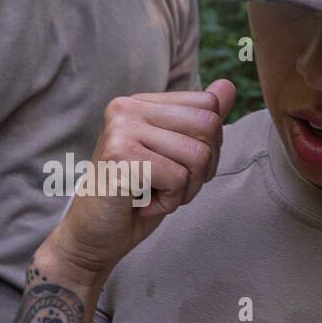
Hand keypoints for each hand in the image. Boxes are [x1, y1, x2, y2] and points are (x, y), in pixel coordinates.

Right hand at [45, 79, 235, 285]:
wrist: (93, 236)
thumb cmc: (135, 197)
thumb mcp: (174, 156)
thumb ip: (199, 121)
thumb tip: (228, 85)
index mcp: (139, 102)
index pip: (208, 105)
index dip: (209, 145)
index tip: (177, 167)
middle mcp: (126, 108)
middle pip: (209, 126)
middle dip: (202, 169)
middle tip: (169, 186)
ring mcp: (120, 130)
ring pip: (198, 155)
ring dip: (185, 189)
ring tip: (154, 195)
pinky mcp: (119, 157)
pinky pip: (177, 177)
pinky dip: (169, 202)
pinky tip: (143, 204)